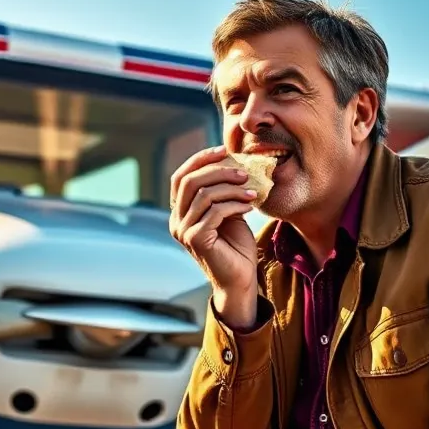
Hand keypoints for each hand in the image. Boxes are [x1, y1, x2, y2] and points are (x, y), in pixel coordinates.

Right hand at [169, 147, 258, 326]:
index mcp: (180, 212)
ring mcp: (183, 231)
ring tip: (252, 191)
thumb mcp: (228, 211)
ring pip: (204, 195)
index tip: (224, 151)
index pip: (181, 177)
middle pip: (190, 182)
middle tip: (244, 173)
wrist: (240, 278)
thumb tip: (231, 161)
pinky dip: (235, 205)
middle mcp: (176, 221)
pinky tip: (249, 207)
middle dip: (218, 172)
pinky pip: (215, 212)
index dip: (200, 160)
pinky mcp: (196, 240)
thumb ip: (222, 191)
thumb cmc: (236, 246)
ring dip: (231, 189)